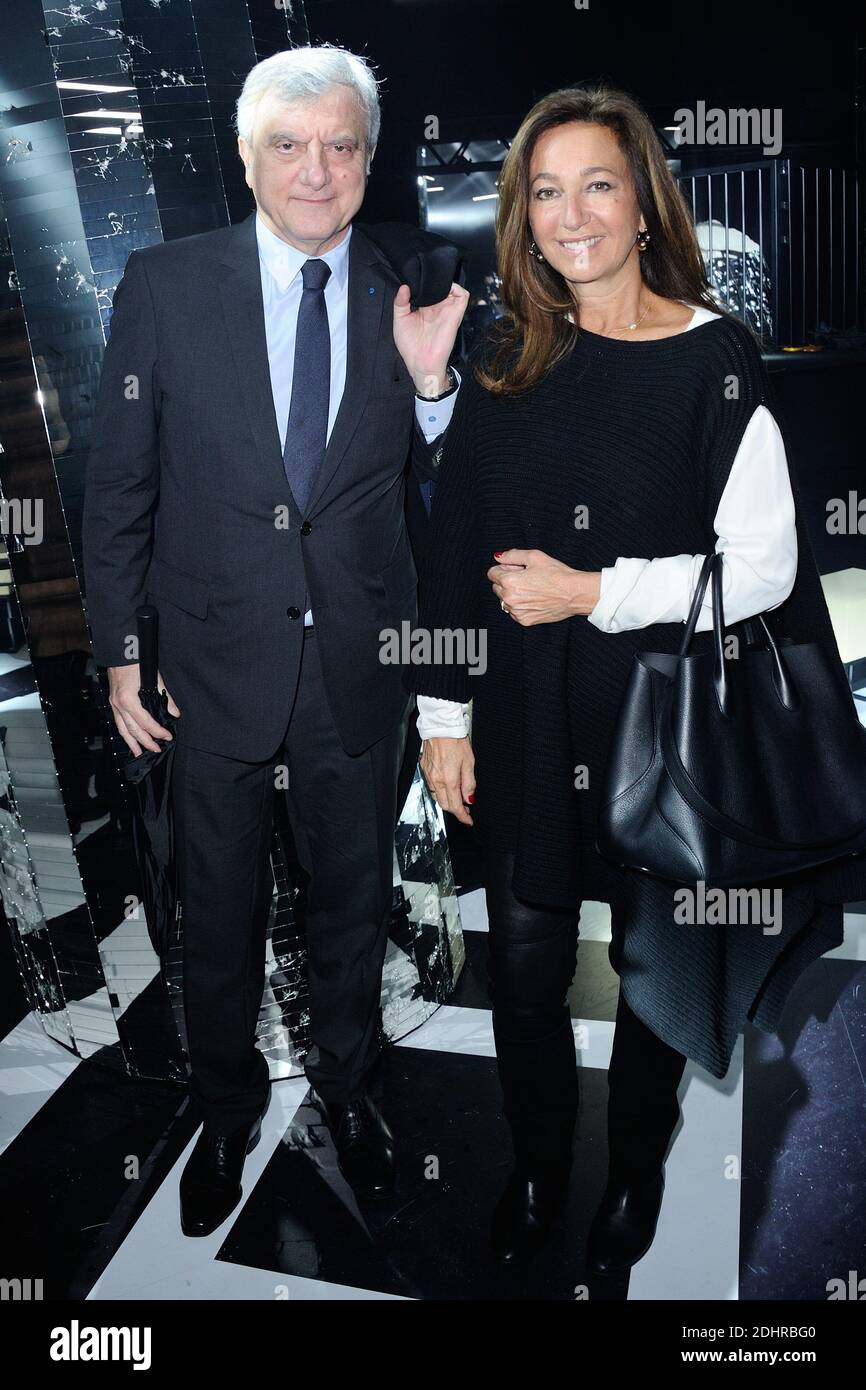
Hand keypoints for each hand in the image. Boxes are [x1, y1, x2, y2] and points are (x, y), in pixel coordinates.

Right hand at [108, 664, 179, 756]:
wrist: (121, 651)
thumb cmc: (137, 663)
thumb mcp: (154, 679)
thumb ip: (165, 698)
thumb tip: (175, 713)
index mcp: (128, 700)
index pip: (145, 722)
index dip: (157, 732)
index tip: (167, 737)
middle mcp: (119, 704)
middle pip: (133, 730)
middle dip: (145, 742)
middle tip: (156, 750)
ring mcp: (114, 703)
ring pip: (122, 728)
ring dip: (131, 742)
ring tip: (139, 753)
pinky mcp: (113, 701)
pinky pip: (118, 721)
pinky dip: (125, 732)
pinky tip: (130, 738)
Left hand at [392, 281, 469, 394]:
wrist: (420, 363)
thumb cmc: (411, 347)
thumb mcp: (400, 320)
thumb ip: (400, 302)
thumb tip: (404, 286)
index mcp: (425, 308)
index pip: (428, 288)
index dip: (423, 280)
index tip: (415, 274)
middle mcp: (437, 307)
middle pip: (440, 285)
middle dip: (434, 277)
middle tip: (424, 274)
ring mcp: (447, 310)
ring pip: (453, 287)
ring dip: (446, 281)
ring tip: (434, 282)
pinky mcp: (455, 314)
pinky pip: (463, 295)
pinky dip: (457, 287)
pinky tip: (444, 289)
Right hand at [419, 735, 475, 825]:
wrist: (441, 726)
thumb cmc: (456, 740)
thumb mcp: (469, 763)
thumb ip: (469, 784)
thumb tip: (469, 799)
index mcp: (449, 780)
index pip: (455, 806)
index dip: (462, 816)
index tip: (468, 820)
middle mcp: (436, 780)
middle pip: (444, 804)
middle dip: (455, 810)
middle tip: (465, 808)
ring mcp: (428, 775)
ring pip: (437, 796)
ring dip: (447, 801)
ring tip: (457, 797)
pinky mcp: (424, 769)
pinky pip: (431, 786)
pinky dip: (440, 791)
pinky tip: (447, 786)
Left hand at [487, 549, 601, 624]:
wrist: (574, 594)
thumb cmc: (557, 574)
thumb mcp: (534, 556)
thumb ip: (512, 555)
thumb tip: (498, 557)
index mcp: (509, 581)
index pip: (492, 573)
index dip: (504, 568)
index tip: (516, 568)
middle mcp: (509, 599)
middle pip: (496, 587)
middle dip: (507, 581)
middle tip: (526, 578)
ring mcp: (516, 612)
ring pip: (504, 600)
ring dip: (513, 594)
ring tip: (532, 589)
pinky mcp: (524, 620)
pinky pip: (514, 612)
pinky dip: (520, 606)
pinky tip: (534, 599)